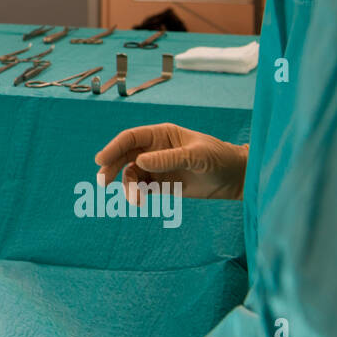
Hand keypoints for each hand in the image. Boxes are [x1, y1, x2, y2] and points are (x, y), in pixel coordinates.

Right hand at [94, 122, 247, 199]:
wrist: (235, 179)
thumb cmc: (219, 158)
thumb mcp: (196, 156)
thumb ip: (168, 158)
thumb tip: (140, 162)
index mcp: (161, 135)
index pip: (131, 138)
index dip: (114, 147)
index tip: (101, 160)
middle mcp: (155, 150)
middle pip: (125, 156)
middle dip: (112, 167)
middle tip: (102, 181)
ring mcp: (157, 167)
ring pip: (131, 175)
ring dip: (128, 186)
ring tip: (135, 200)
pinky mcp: (162, 185)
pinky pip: (142, 188)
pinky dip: (136, 194)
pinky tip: (139, 201)